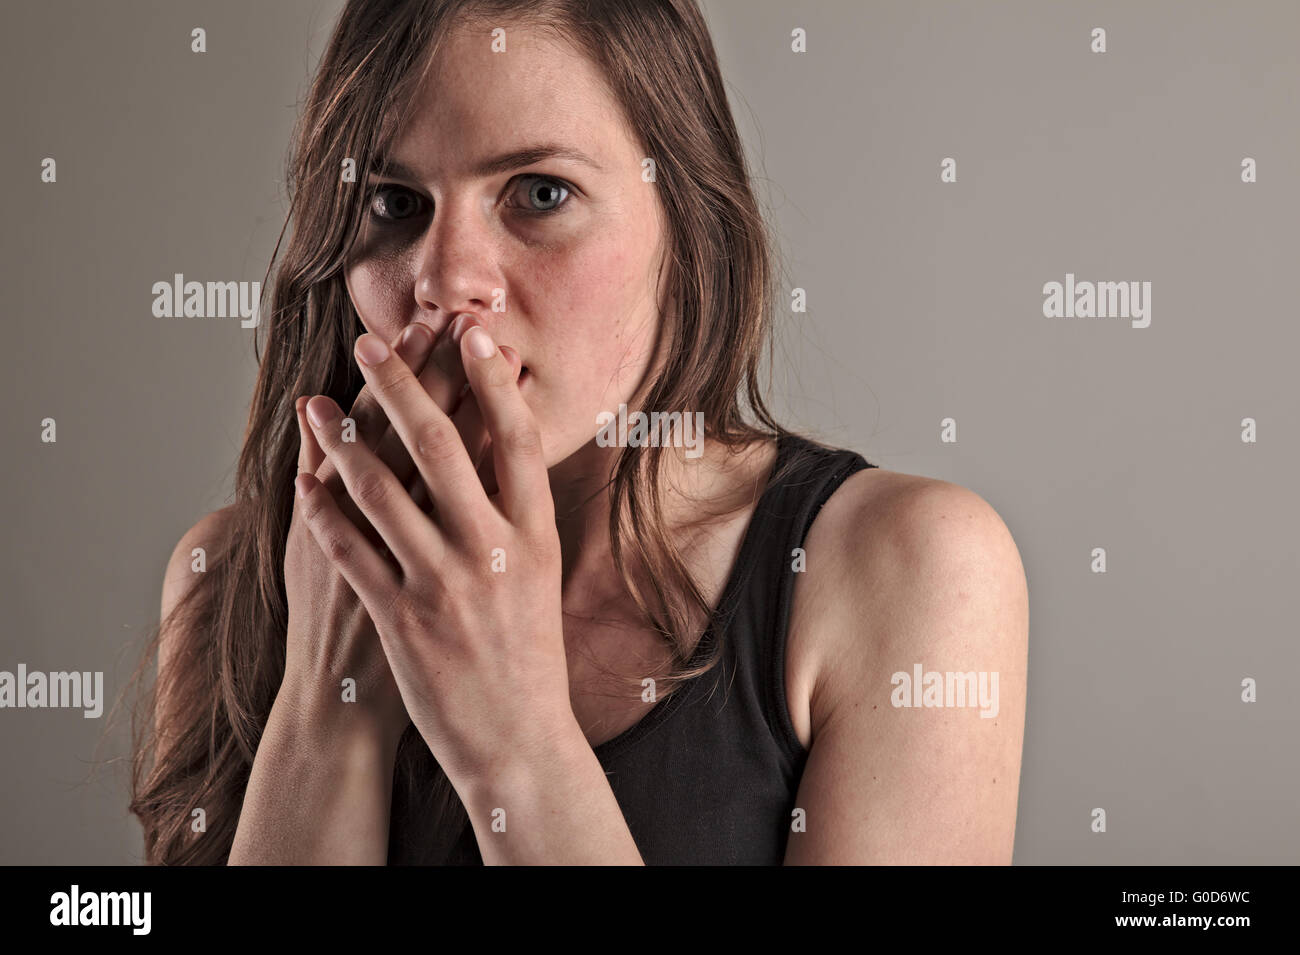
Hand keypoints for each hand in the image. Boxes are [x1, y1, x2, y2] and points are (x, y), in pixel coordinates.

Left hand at [294, 321, 571, 790]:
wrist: (518, 740)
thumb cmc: (529, 653)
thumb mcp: (542, 576)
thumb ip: (519, 512)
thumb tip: (502, 443)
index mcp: (536, 536)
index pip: (515, 439)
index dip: (491, 380)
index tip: (471, 331)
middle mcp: (493, 551)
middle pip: (441, 447)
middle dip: (403, 384)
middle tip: (373, 340)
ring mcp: (445, 585)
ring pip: (383, 491)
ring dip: (342, 439)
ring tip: (316, 405)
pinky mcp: (401, 620)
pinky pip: (350, 551)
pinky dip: (321, 512)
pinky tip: (302, 482)